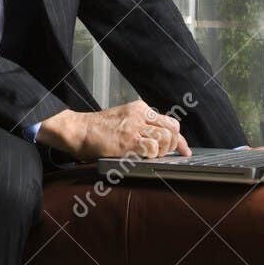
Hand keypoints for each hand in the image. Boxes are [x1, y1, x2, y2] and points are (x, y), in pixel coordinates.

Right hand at [37, 100, 189, 161]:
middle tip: (165, 154)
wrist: (79, 129)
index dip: (180, 138)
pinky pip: (152, 149)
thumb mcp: (123, 117)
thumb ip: (142, 124)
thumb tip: (162, 138)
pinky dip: (151, 156)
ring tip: (151, 155)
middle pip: (172, 130)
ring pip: (165, 139)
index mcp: (140, 108)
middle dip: (173, 145)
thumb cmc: (99, 128)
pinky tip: (141, 157)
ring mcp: (134, 128)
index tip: (184, 149)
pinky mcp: (127, 141)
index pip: (170, 121)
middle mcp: (139, 115)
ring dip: (162, 151)